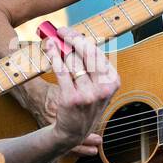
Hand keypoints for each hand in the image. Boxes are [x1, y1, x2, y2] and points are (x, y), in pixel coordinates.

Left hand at [11, 38, 101, 155]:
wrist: (73, 131)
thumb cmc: (84, 103)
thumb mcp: (97, 86)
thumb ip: (92, 65)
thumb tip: (76, 39)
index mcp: (113, 81)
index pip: (97, 53)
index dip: (81, 39)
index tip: (69, 32)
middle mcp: (103, 88)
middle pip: (88, 53)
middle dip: (72, 38)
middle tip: (60, 31)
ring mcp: (88, 95)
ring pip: (73, 61)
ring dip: (61, 48)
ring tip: (52, 42)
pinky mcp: (71, 98)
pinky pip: (61, 71)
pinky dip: (54, 57)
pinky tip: (49, 49)